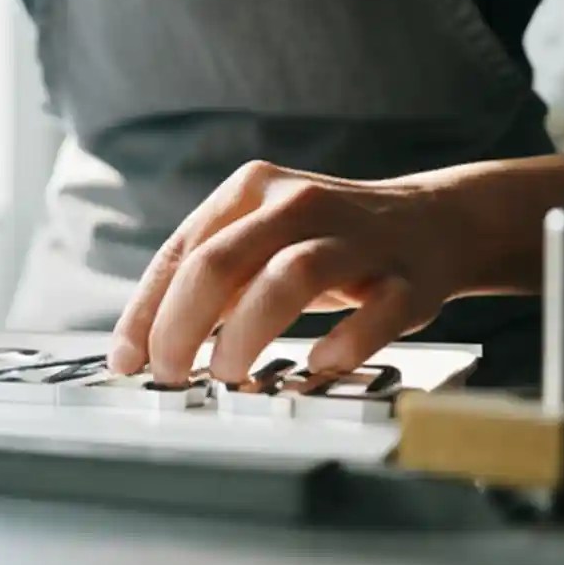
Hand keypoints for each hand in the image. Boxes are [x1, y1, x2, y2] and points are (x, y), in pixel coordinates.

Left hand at [109, 160, 470, 385]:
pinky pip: (376, 313)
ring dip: (246, 333)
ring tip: (227, 374)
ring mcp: (357, 239)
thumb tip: (144, 343)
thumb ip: (207, 281)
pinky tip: (318, 364)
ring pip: (290, 278)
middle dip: (181, 326)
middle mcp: (299, 203)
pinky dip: (343, 343)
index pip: (182, 252)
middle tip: (169, 373)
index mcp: (252, 189)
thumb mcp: (259, 241)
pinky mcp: (409, 278)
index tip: (127, 359)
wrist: (436, 222)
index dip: (147, 311)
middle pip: (222, 262)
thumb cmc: (326, 241)